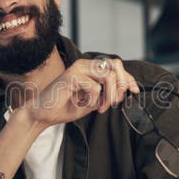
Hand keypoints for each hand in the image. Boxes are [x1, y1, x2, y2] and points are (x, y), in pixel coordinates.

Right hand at [22, 58, 138, 127]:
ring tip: (100, 108)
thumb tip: (127, 88)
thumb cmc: (66, 107)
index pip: (115, 65)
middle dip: (120, 85)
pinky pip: (94, 88)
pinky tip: (84, 105)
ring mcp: (78, 68)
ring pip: (108, 76)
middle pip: (115, 66)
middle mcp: (84, 64)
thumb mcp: (93, 101)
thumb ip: (107, 93)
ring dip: (108, 96)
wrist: (44, 114)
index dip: (128, 77)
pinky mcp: (71, 76)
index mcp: (90, 68)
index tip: (135, 91)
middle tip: (114, 102)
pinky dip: (93, 101)